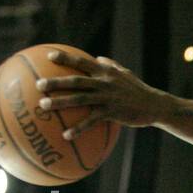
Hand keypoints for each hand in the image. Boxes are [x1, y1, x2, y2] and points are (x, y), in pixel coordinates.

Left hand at [36, 49, 169, 138]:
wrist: (155, 105)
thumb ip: (110, 65)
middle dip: (56, 82)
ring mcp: (107, 98)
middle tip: (38, 85)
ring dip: (60, 102)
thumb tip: (97, 58)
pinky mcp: (112, 112)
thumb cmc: (138, 90)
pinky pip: (91, 121)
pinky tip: (66, 135)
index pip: (82, 61)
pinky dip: (78, 128)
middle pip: (76, 80)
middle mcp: (104, 83)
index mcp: (105, 72)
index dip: (65, 58)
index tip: (49, 56)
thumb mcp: (126, 74)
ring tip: (44, 106)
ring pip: (80, 99)